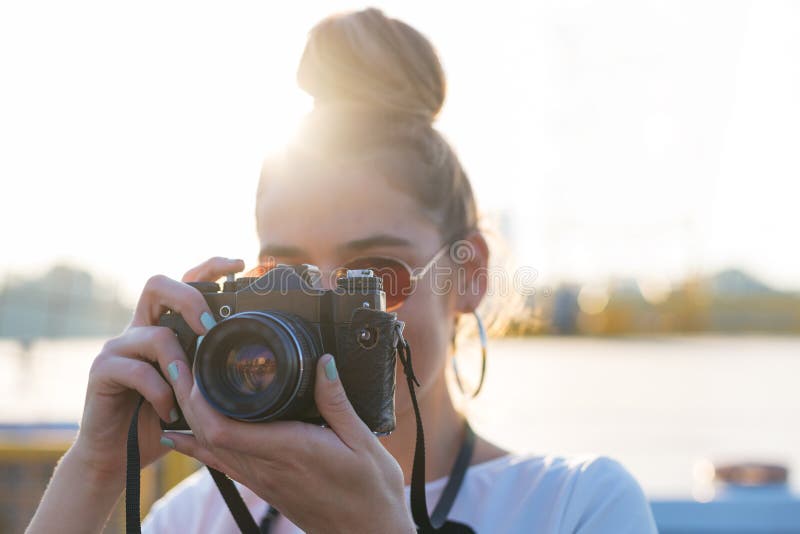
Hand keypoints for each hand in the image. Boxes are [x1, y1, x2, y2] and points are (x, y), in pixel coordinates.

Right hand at [71, 257, 244, 484]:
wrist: (118, 456)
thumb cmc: (162, 422)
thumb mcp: (196, 390)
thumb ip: (212, 368)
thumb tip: (256, 359)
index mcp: (164, 327)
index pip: (184, 283)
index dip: (210, 267)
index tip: (240, 264)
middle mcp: (139, 329)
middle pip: (158, 284)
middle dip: (189, 299)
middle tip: (211, 328)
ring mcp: (118, 347)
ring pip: (155, 334)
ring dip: (180, 366)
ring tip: (189, 394)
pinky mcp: (102, 371)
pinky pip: (138, 370)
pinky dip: (160, 392)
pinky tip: (169, 411)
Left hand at [163, 354, 415, 533]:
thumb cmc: (371, 493)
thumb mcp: (363, 441)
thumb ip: (337, 401)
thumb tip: (323, 362)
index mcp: (290, 450)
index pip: (225, 429)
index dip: (200, 399)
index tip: (194, 366)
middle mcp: (267, 467)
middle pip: (207, 433)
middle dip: (186, 397)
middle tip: (175, 360)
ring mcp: (262, 479)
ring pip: (209, 448)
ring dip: (189, 415)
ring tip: (178, 382)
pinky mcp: (264, 486)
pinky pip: (221, 463)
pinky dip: (197, 444)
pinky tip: (181, 434)